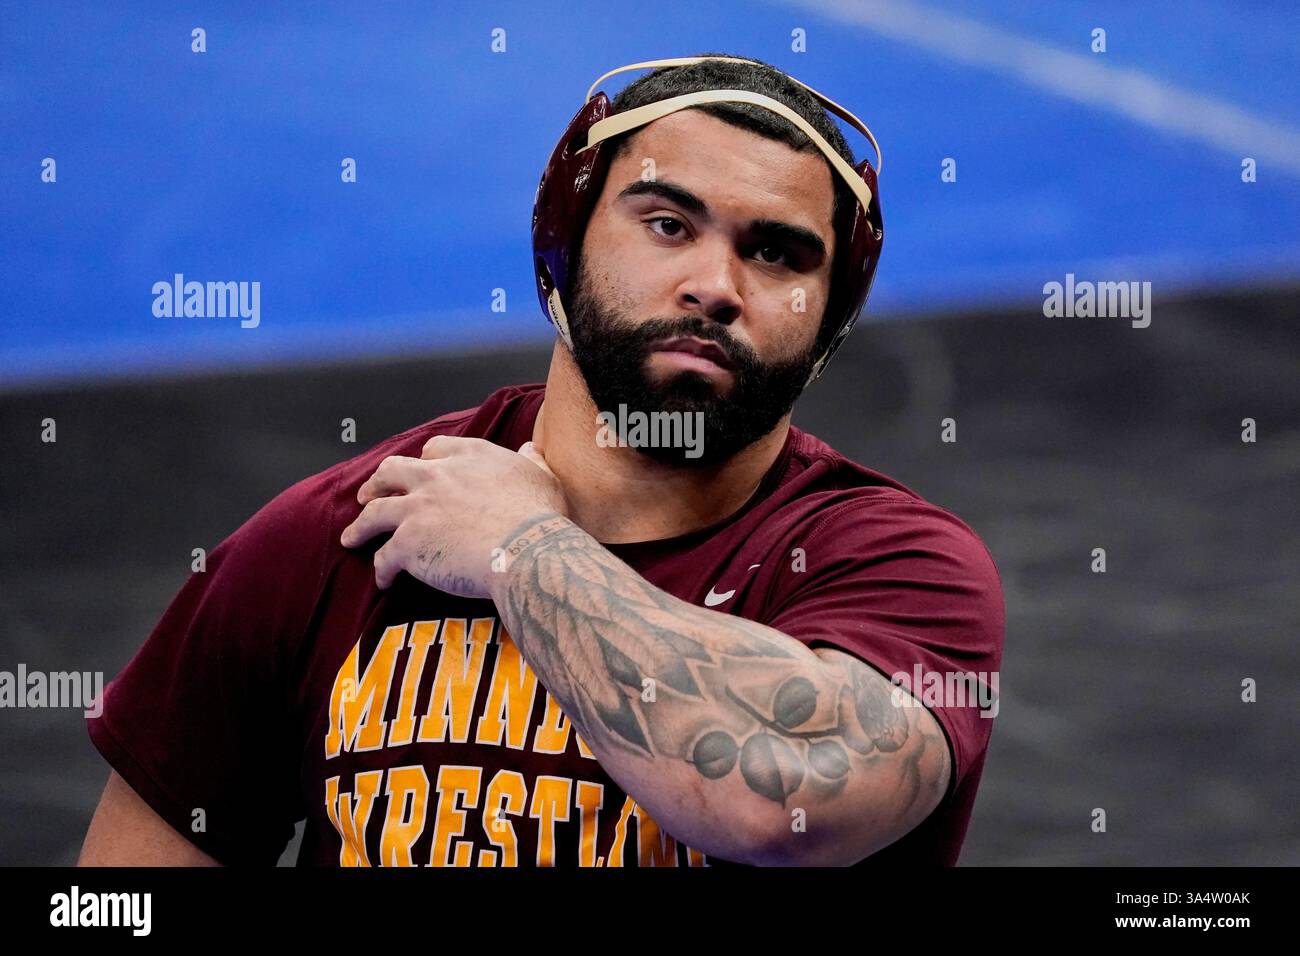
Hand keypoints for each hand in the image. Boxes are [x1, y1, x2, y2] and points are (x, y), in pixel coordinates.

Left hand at [340, 435, 567, 596]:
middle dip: (377, 483)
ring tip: (352, 537)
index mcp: (469, 458)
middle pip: (392, 472)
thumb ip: (532, 462)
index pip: (436, 449)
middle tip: (369, 494)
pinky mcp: (408, 545)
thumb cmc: (541, 517)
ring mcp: (418, 510)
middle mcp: (437, 478)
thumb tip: (531, 451)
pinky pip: (383, 558)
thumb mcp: (542, 478)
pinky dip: (380, 570)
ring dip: (360, 526)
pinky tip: (383, 581)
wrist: (526, 550)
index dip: (426, 460)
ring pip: (374, 514)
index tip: (423, 467)